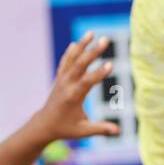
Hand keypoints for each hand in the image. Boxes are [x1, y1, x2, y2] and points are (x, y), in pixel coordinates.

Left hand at [31, 32, 121, 146]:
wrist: (44, 124)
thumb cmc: (66, 128)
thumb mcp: (83, 131)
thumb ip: (100, 129)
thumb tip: (118, 131)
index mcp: (73, 97)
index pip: (87, 82)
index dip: (99, 74)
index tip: (111, 64)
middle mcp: (66, 85)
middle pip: (80, 65)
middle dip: (93, 52)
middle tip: (106, 40)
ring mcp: (62, 80)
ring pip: (72, 59)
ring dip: (82, 45)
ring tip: (92, 33)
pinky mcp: (60, 78)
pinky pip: (65, 62)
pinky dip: (71, 52)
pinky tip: (77, 43)